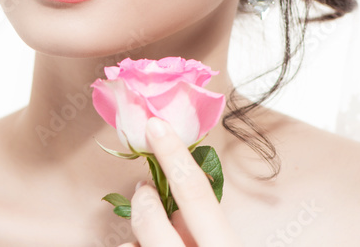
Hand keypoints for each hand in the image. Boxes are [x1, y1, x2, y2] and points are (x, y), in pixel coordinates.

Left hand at [117, 117, 242, 246]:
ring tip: (152, 240)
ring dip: (138, 235)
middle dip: (142, 199)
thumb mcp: (226, 244)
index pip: (195, 193)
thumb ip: (209, 224)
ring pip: (132, 242)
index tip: (155, 125)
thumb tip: (178, 193)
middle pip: (149, 217)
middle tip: (145, 190)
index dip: (173, 155)